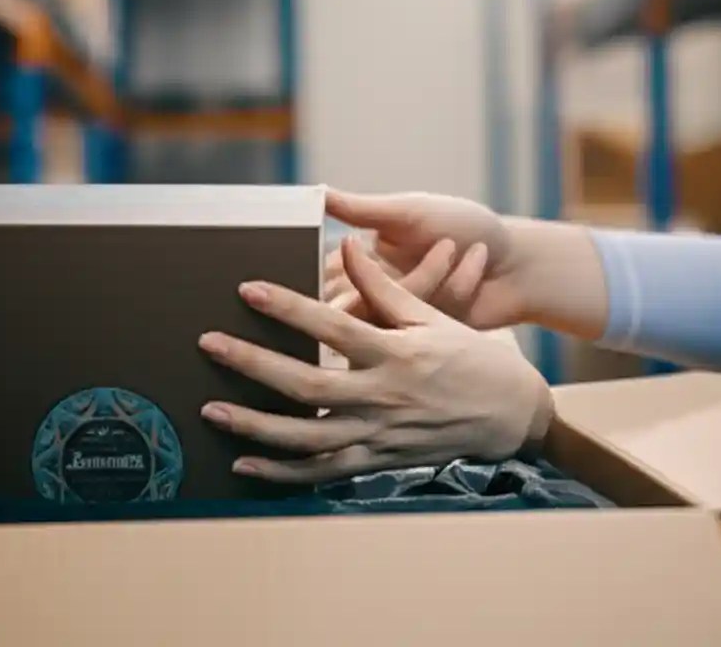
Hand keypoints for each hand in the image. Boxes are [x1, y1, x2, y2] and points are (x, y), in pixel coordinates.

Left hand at [198, 236, 553, 483]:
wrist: (512, 416)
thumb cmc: (472, 359)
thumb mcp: (432, 316)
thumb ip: (383, 286)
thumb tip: (347, 247)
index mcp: (396, 352)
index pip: (332, 326)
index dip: (288, 307)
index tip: (248, 289)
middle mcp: (383, 396)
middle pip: (306, 383)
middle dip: (252, 363)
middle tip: (208, 343)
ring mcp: (378, 434)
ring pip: (305, 437)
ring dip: (255, 425)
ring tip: (211, 409)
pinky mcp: (377, 461)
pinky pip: (322, 471)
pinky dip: (282, 473)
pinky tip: (244, 463)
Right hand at [324, 189, 523, 328]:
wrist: (517, 260)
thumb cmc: (464, 225)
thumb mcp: (410, 211)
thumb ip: (361, 210)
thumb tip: (316, 193)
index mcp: (363, 263)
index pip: (329, 275)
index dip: (339, 268)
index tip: (348, 255)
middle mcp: (376, 295)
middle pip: (355, 303)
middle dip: (391, 279)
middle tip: (427, 253)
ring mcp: (402, 323)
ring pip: (391, 314)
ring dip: (432, 274)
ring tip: (456, 247)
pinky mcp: (428, 342)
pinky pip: (427, 322)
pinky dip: (457, 285)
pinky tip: (477, 262)